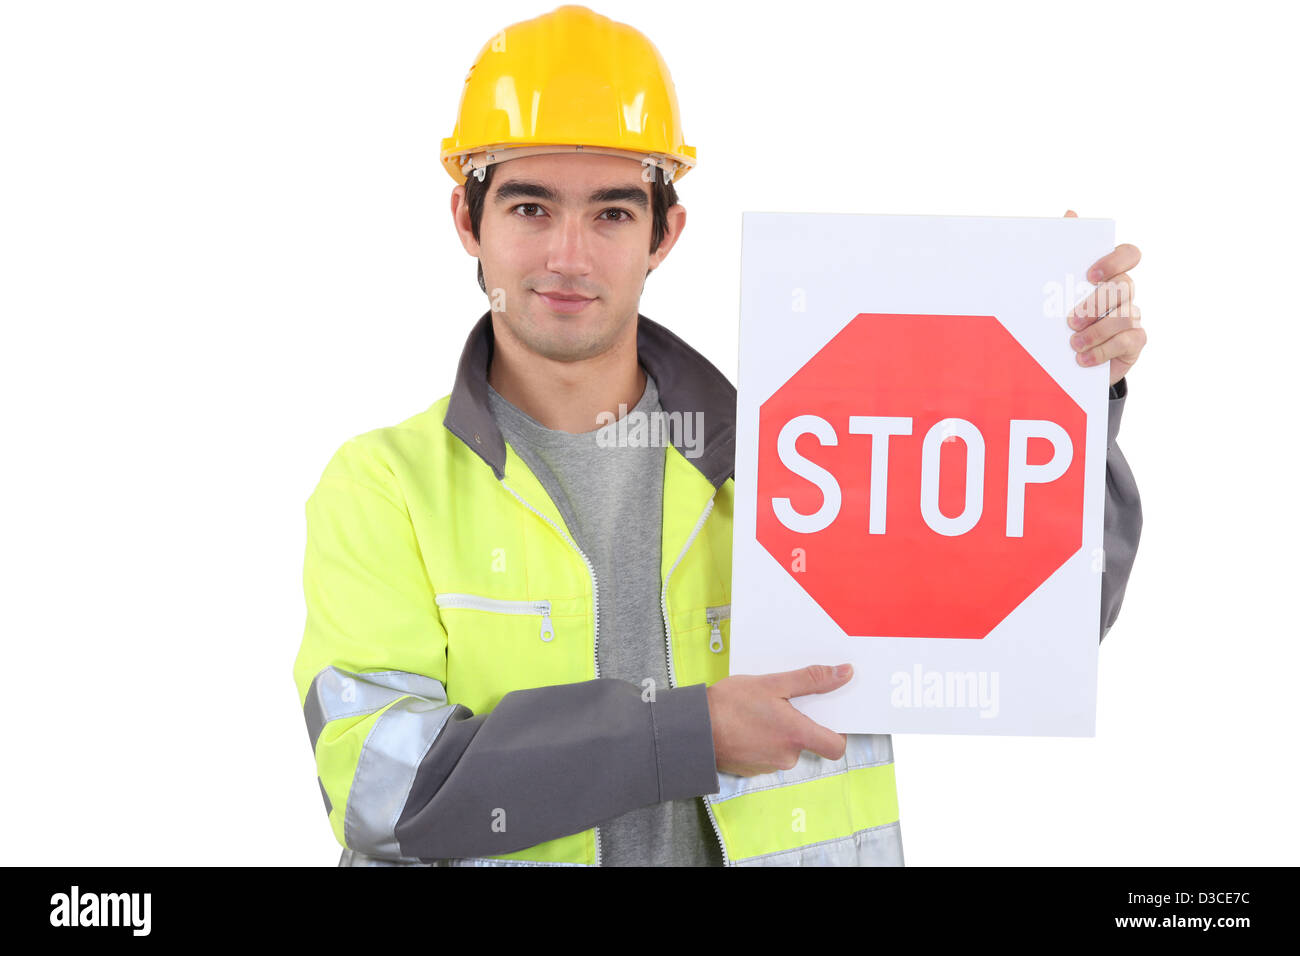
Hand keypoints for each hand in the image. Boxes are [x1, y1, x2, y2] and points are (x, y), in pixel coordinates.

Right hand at [706, 663, 851, 776]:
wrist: (692, 729)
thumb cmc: (730, 705)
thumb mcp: (773, 683)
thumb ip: (811, 679)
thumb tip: (844, 674)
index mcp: (796, 736)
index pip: (836, 747)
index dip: (837, 732)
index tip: (826, 714)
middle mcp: (786, 757)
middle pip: (807, 743)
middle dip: (798, 723)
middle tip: (781, 701)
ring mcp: (768, 766)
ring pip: (785, 747)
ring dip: (778, 731)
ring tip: (758, 711)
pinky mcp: (752, 769)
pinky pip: (767, 753)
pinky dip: (762, 739)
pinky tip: (747, 724)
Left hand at [1064, 209, 1147, 386]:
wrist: (1067, 358)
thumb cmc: (1063, 316)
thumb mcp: (1057, 288)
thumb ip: (1064, 254)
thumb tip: (1072, 213)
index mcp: (1109, 274)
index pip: (1129, 253)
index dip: (1115, 260)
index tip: (1089, 275)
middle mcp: (1125, 292)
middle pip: (1125, 286)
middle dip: (1096, 304)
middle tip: (1070, 321)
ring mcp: (1133, 316)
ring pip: (1127, 315)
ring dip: (1097, 331)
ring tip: (1073, 344)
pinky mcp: (1135, 342)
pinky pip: (1129, 340)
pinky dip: (1103, 350)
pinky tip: (1083, 359)